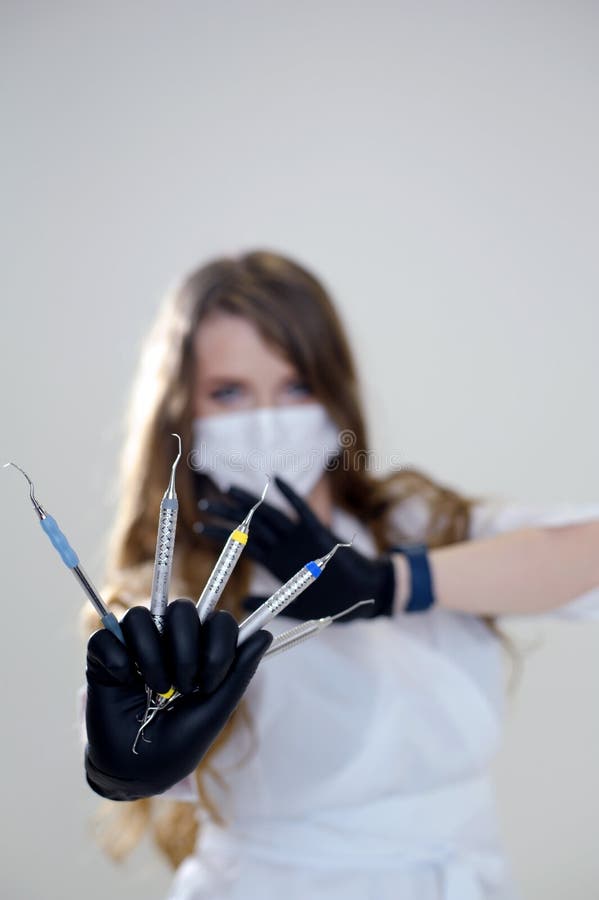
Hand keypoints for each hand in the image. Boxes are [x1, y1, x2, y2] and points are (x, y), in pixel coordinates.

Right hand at [84, 600, 272, 799]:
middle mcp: (167, 638)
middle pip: (181, 609)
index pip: (216, 618)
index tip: (210, 683)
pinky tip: (124, 683)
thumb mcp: (215, 709)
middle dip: (186, 649)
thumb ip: (238, 672)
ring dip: (152, 657)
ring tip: (155, 689)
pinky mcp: (103, 655)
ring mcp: (134, 644)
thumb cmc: (180, 740)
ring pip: (140, 616)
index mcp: (198, 647)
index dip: (218, 644)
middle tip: (184, 686)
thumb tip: (265, 634)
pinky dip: (119, 661)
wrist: (139, 770)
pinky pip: (107, 637)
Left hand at [197, 476, 395, 621]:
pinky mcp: (319, 533)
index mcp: (276, 561)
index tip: (199, 525)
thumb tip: (240, 605)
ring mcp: (300, 538)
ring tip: (227, 489)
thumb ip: (268, 602)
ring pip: (269, 515)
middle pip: (250, 524)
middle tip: (203, 504)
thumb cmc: (331, 601)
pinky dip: (289, 495)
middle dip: (227, 513)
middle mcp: (284, 546)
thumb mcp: (293, 604)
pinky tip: (276, 480)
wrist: (361, 595)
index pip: (242, 543)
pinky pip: (302, 511)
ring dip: (249, 502)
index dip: (221, 533)